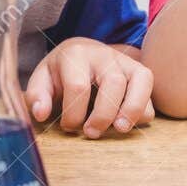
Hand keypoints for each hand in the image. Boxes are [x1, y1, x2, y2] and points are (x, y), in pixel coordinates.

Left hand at [24, 39, 153, 136]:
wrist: (82, 52)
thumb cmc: (61, 71)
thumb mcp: (42, 79)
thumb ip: (37, 95)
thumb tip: (40, 113)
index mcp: (76, 54)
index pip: (78, 85)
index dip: (73, 112)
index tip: (67, 126)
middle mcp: (104, 55)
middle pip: (113, 82)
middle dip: (103, 113)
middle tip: (91, 133)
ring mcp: (125, 62)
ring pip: (140, 82)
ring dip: (132, 109)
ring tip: (119, 129)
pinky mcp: (141, 72)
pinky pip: (150, 91)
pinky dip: (143, 111)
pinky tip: (127, 123)